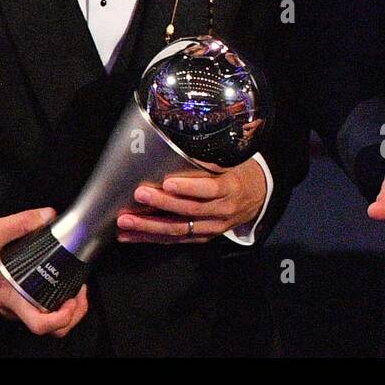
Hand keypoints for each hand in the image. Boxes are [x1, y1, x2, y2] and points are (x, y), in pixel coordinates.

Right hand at [0, 207, 88, 336]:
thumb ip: (19, 222)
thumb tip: (47, 215)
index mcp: (8, 296)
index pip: (39, 324)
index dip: (62, 317)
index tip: (73, 298)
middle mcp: (12, 307)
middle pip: (49, 328)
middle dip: (72, 314)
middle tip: (81, 292)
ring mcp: (12, 306)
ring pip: (45, 320)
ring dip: (65, 309)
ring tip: (75, 288)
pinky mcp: (12, 299)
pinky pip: (37, 310)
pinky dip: (54, 303)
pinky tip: (59, 283)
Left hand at [115, 161, 266, 243]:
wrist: (258, 197)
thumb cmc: (238, 173)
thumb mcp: (229, 162)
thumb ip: (205, 161)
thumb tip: (176, 145)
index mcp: (229, 188)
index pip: (208, 189)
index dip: (188, 187)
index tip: (167, 182)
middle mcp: (221, 211)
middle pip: (189, 210)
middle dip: (161, 204)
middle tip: (139, 195)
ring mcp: (211, 228)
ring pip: (178, 230)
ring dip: (149, 227)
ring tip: (125, 222)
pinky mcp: (202, 237)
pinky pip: (175, 240)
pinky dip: (151, 238)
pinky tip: (130, 235)